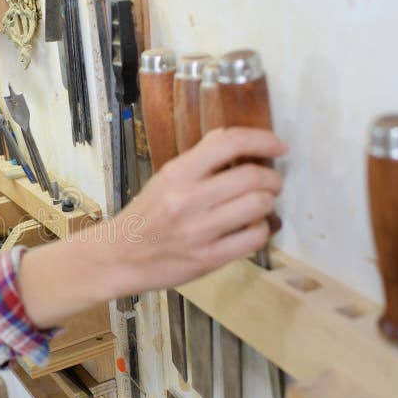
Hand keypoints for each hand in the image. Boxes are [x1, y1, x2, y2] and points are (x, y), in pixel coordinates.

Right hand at [18, 127, 286, 328]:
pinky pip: (254, 238)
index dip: (262, 140)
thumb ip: (198, 160)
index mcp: (177, 173)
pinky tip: (251, 229)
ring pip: (259, 206)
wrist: (118, 257)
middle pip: (252, 177)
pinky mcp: (208, 258)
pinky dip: (261, 230)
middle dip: (272, 178)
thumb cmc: (144, 216)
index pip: (229, 143)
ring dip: (269, 203)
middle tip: (271, 183)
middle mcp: (188, 199)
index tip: (278, 146)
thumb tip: (231, 140)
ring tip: (261, 205)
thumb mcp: (164, 179)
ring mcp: (199, 231)